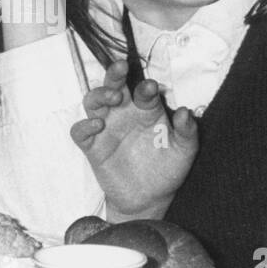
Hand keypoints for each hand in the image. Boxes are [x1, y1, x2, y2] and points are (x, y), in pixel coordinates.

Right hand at [70, 62, 197, 220]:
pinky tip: (97, 125)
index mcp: (146, 109)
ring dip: (99, 94)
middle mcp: (123, 114)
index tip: (150, 87)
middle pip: (113, 85)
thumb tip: (186, 112)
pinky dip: (84, 125)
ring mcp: (106, 128)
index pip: (142, 90)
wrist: (150, 198)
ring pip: (92, 102)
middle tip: (120, 69)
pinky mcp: (92, 147)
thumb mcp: (184, 151)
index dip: (145, 86)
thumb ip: (187, 132)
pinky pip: (79, 132)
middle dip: (114, 74)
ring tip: (113, 97)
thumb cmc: (168, 169)